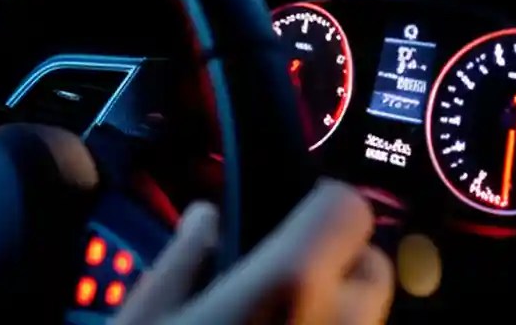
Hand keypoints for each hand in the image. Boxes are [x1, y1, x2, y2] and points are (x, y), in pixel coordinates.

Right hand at [117, 179, 393, 324]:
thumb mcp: (144, 316)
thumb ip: (182, 258)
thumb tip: (204, 221)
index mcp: (289, 287)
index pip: (348, 206)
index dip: (320, 201)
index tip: (291, 210)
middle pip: (371, 267)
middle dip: (334, 263)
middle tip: (278, 273)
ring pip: (368, 317)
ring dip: (335, 307)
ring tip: (277, 315)